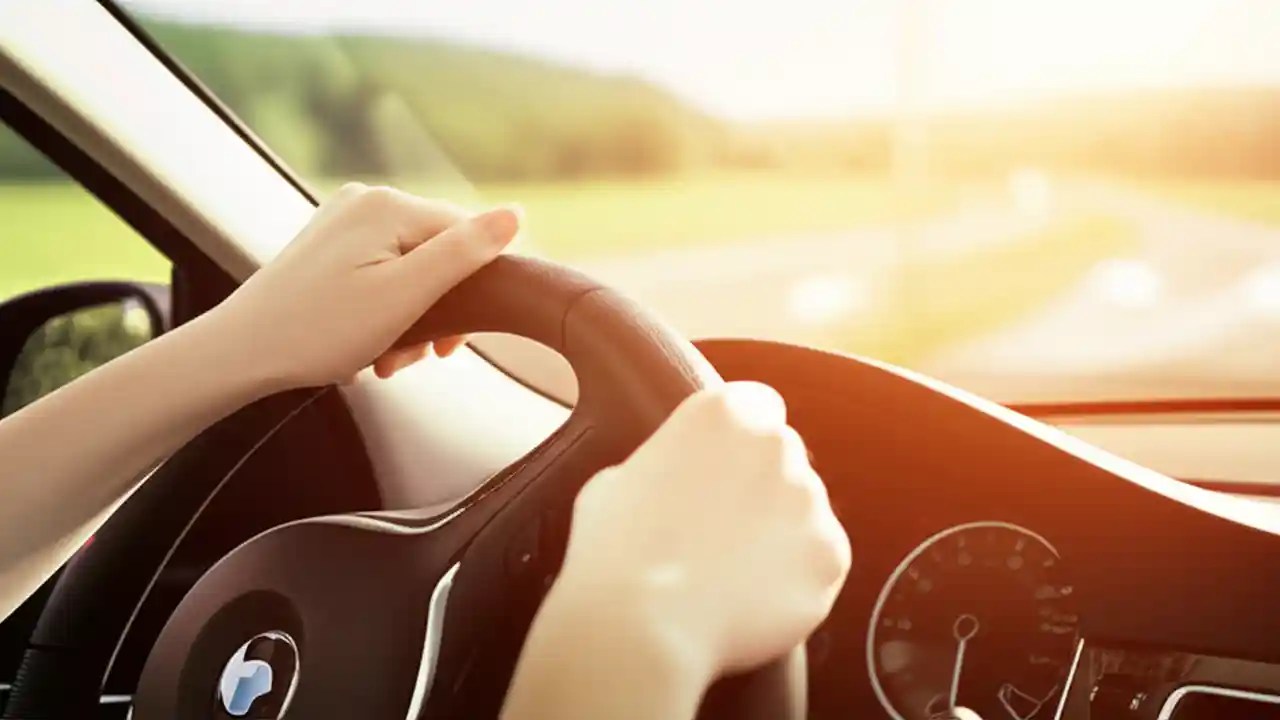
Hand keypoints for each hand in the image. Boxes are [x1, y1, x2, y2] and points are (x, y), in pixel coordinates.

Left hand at [212, 183, 519, 388]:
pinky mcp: (329, 246)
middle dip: (437, 312)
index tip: (449, 346)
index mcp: (389, 205)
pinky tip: (369, 344)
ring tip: (387, 358)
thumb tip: (518, 213)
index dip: (472, 293)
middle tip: (416, 357)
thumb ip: (465, 252)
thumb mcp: (406, 295)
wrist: (240, 353)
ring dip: (412, 320)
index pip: (467, 237)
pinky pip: (382, 274)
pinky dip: (386, 312)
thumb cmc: (319, 330)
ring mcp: (344, 222)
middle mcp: (367, 201)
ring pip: (412, 270)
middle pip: (439, 255)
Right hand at [551, 382, 851, 676]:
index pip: (757, 406)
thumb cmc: (614, 550)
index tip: (722, 470)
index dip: (740, 442)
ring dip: (780, 534)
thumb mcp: (618, 480)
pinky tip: (751, 599)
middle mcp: (778, 444)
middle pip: (783, 459)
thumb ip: (662, 464)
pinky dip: (796, 581)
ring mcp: (812, 501)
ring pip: (805, 512)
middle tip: (720, 530)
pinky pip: (819, 563)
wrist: (641, 623)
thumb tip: (669, 479)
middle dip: (761, 488)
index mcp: (724, 411)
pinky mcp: (831, 557)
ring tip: (730, 575)